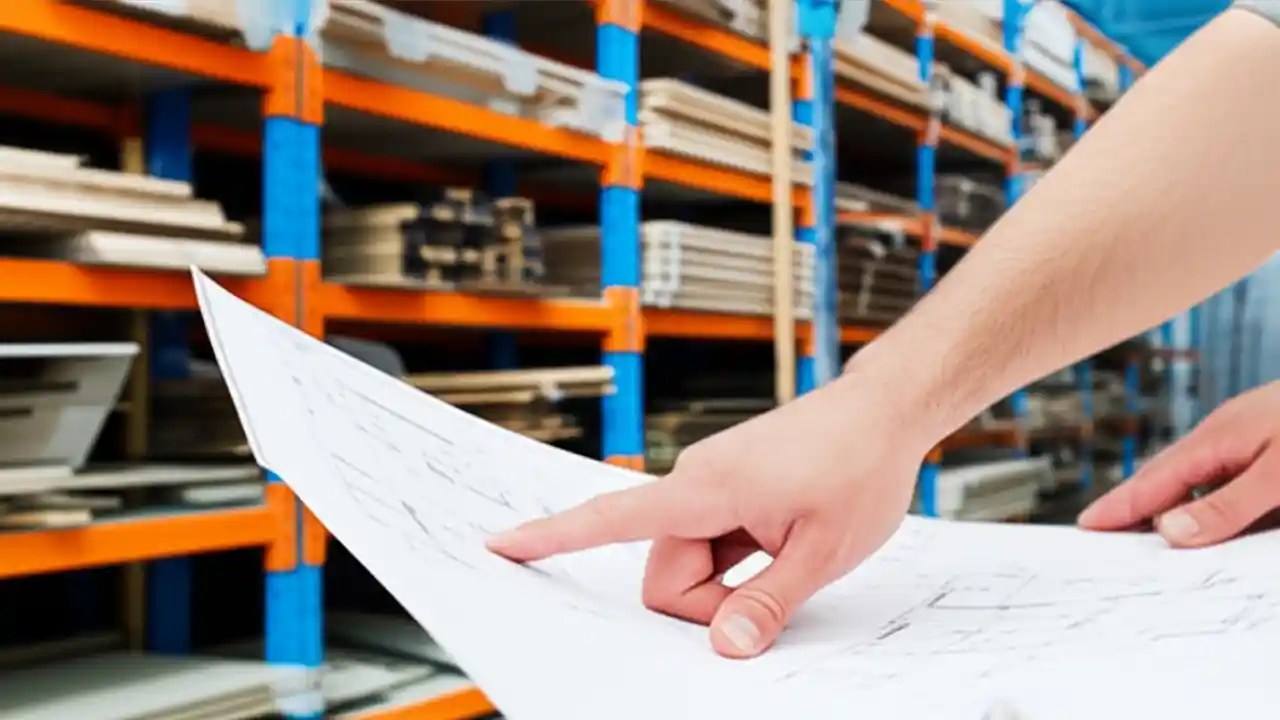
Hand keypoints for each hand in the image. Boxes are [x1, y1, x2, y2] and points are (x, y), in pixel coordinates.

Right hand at [486, 370, 931, 658]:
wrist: (885, 410)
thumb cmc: (859, 464)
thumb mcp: (822, 552)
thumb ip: (767, 602)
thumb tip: (724, 647)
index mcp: (705, 490)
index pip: (612, 519)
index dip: (553, 537)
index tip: (502, 545)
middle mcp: (698, 482)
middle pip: (665, 570)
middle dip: (705, 601)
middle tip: (774, 588)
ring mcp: (715, 484)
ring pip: (691, 560)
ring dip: (729, 579)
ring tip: (793, 553)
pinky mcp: (732, 488)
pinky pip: (713, 540)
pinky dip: (737, 559)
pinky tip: (784, 545)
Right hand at [1079, 380, 1279, 546]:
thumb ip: (1229, 505)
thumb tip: (1170, 531)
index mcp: (1217, 438)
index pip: (1153, 480)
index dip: (1119, 506)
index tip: (1087, 524)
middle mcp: (1226, 438)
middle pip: (1166, 478)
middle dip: (1134, 505)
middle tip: (1104, 532)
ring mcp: (1248, 441)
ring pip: (1198, 481)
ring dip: (1174, 507)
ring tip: (1152, 536)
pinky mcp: (1270, 448)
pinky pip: (1228, 481)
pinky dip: (1210, 503)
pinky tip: (1219, 521)